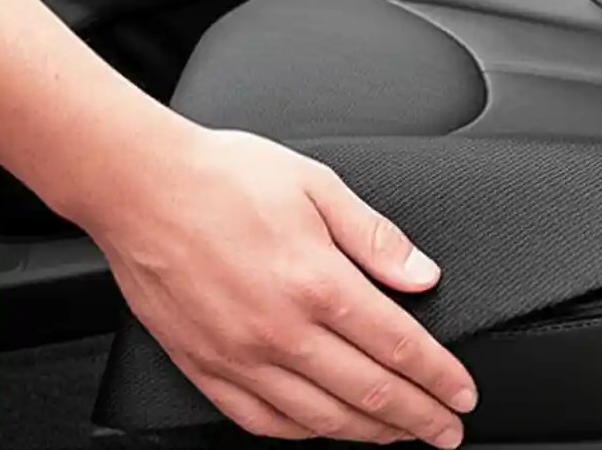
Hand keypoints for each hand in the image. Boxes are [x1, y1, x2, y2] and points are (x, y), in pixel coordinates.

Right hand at [74, 129, 475, 446]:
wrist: (138, 186)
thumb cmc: (224, 177)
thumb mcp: (319, 186)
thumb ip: (377, 238)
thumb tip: (423, 275)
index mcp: (318, 283)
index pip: (400, 347)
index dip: (440, 377)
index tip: (463, 394)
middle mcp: (281, 330)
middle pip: (370, 392)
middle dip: (420, 417)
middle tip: (449, 431)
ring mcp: (239, 356)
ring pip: (321, 417)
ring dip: (371, 433)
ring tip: (402, 436)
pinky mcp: (204, 367)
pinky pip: (262, 421)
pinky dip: (304, 433)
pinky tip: (326, 429)